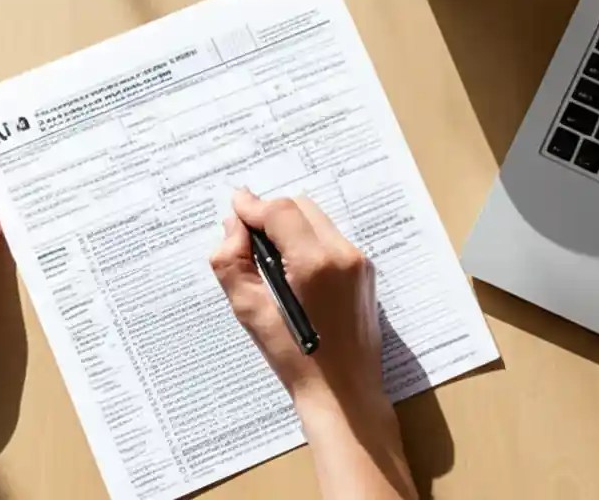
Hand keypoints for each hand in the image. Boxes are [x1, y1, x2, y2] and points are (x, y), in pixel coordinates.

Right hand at [209, 189, 415, 499]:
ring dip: (291, 227)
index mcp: (316, 263)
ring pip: (318, 221)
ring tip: (269, 259)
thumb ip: (233, 263)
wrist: (344, 391)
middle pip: (301, 207)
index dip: (253, 206)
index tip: (234, 207)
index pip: (280, 211)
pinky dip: (308, 242)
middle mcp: (344, 254)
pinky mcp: (365, 272)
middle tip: (247, 240)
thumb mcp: (251, 312)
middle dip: (271, 215)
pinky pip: (332, 240)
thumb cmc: (297, 359)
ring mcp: (359, 262)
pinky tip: (293, 272)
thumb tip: (233, 227)